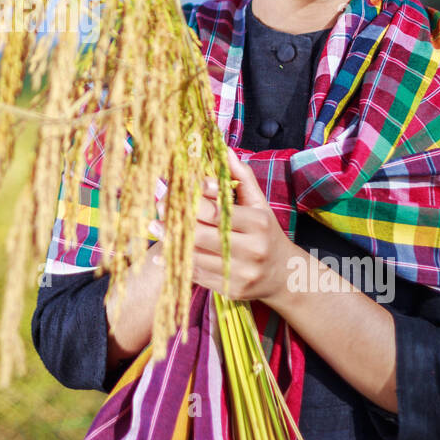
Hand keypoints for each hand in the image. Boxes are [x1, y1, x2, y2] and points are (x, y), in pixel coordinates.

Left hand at [154, 148, 292, 303]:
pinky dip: (177, 264)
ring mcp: (240, 272)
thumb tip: (225, 150)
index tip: (178, 188)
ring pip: (196, 256)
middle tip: (159, 206)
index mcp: (258, 224)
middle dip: (178, 219)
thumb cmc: (267, 233)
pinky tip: (162, 254)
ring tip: (155, 227)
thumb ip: (242, 178)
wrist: (285, 275)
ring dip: (171, 240)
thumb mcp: (260, 205)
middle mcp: (251, 249)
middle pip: (203, 233)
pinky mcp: (230, 289)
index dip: (195, 199)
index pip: (218, 211)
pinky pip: (197, 276)